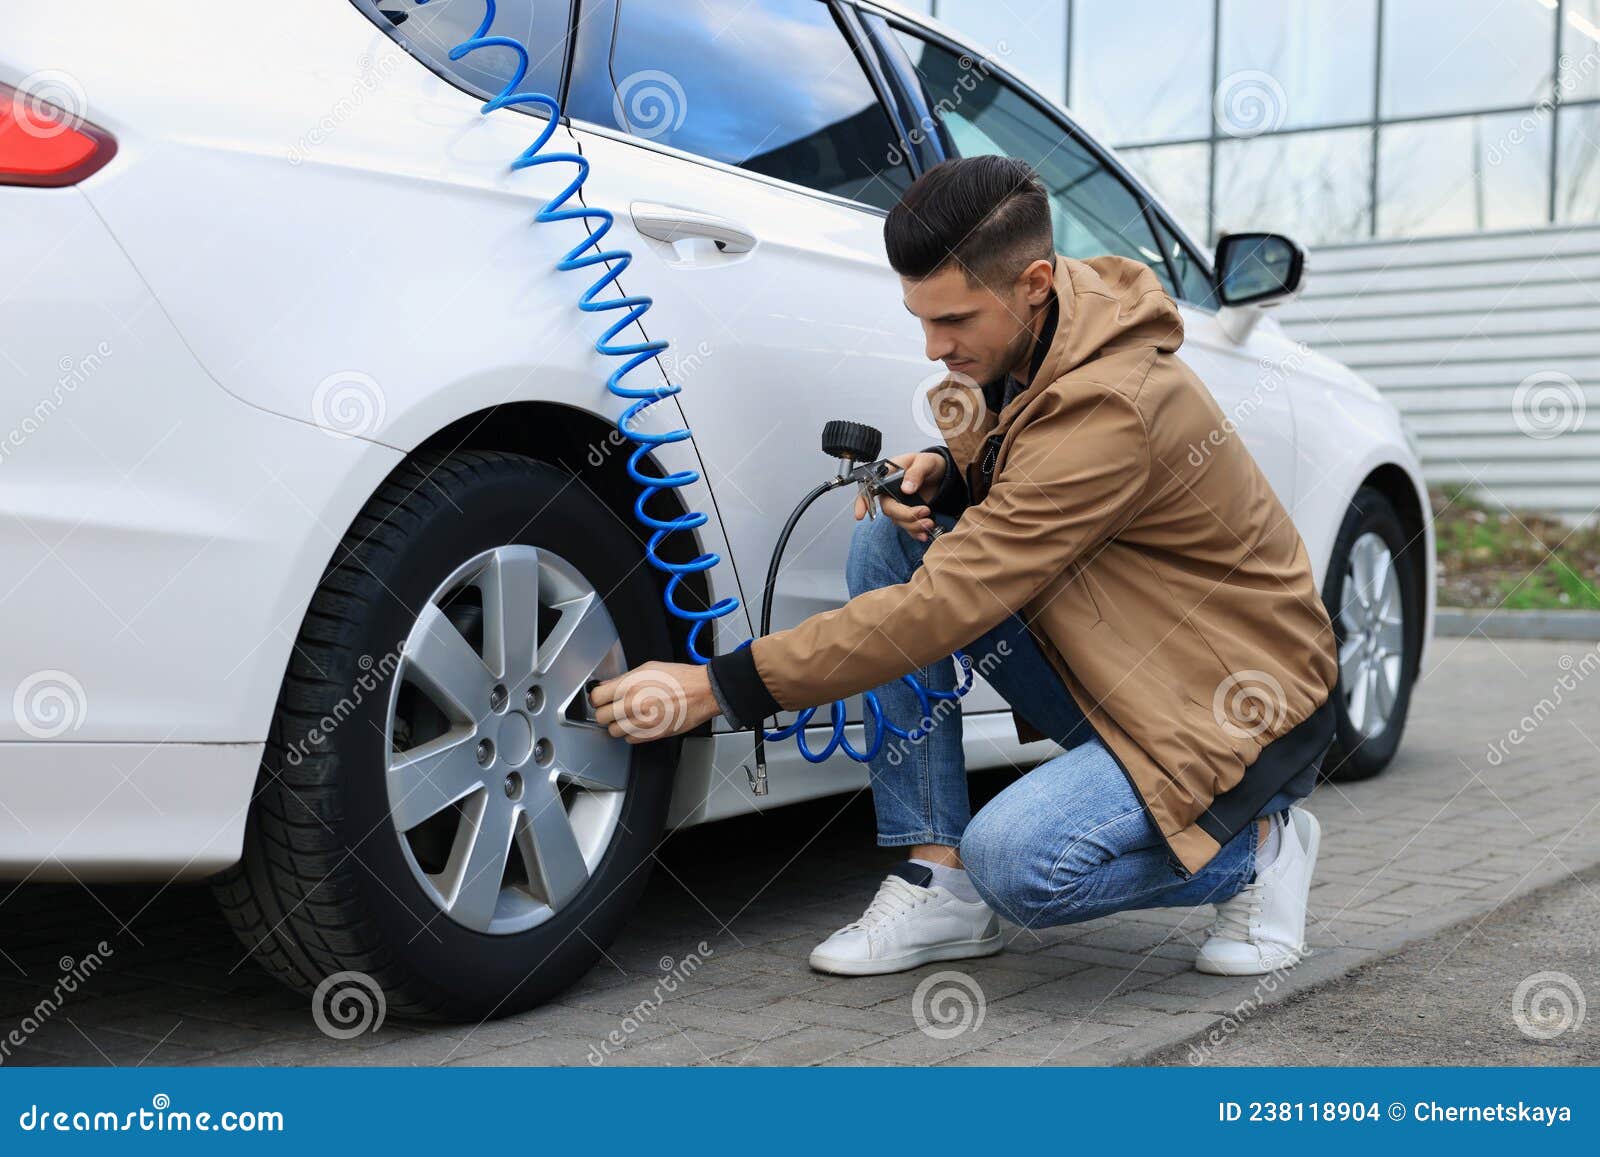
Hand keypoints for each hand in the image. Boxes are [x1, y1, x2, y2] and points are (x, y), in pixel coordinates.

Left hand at [588, 660, 719, 742]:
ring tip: (627, 717)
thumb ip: (625, 678)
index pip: (596, 697)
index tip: (601, 698)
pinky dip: (631, 734)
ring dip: (618, 725)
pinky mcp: (652, 735)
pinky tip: (639, 724)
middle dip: (606, 712)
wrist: (702, 691)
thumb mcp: (648, 668)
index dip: (597, 698)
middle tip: (613, 708)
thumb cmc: (680, 678)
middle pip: (601, 717)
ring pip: (613, 732)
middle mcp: (633, 705)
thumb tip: (608, 685)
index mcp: (630, 685)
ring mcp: (642, 722)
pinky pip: (629, 740)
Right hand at [853, 451, 945, 542]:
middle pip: (888, 509)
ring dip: (913, 525)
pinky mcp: (907, 514)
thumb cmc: (928, 463)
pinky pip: (907, 527)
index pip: (869, 488)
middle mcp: (889, 492)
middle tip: (924, 511)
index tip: (860, 515)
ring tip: (929, 521)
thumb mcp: (924, 462)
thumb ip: (915, 473)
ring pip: (898, 520)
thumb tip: (906, 488)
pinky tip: (924, 533)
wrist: (939, 474)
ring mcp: (898, 505)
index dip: (863, 502)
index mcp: (888, 475)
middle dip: (905, 515)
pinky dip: (915, 532)